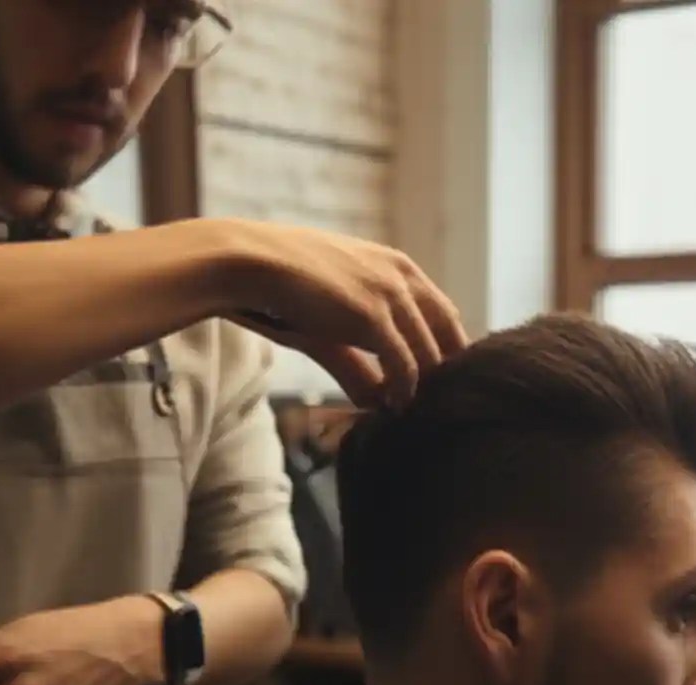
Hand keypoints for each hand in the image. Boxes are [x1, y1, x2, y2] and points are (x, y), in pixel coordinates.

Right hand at [207, 219, 468, 406]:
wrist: (248, 263)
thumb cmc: (280, 288)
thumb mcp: (328, 324)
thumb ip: (356, 363)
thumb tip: (376, 403)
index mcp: (397, 266)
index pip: (444, 313)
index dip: (448, 350)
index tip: (442, 383)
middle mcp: (403, 277)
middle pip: (447, 334)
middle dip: (444, 373)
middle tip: (435, 405)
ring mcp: (391, 295)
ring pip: (429, 355)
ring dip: (423, 389)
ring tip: (409, 412)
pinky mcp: (373, 318)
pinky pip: (404, 366)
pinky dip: (403, 392)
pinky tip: (393, 408)